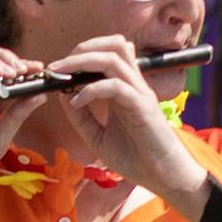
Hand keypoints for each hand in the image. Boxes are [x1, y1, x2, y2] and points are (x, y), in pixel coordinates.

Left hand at [60, 36, 207, 208]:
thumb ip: (81, 118)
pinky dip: (91, 89)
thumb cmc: (135, 158)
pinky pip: (115, 86)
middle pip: (113, 45)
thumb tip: (63, 94)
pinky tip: (76, 102)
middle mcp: (133, 85)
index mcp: (124, 88)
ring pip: (114, 58)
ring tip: (63, 75)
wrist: (163, 176)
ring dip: (84, 61)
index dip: (81, 54)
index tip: (57, 69)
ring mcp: (139, 93)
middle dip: (82, 49)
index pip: (107, 53)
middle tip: (57, 66)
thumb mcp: (98, 138)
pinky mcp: (142, 106)